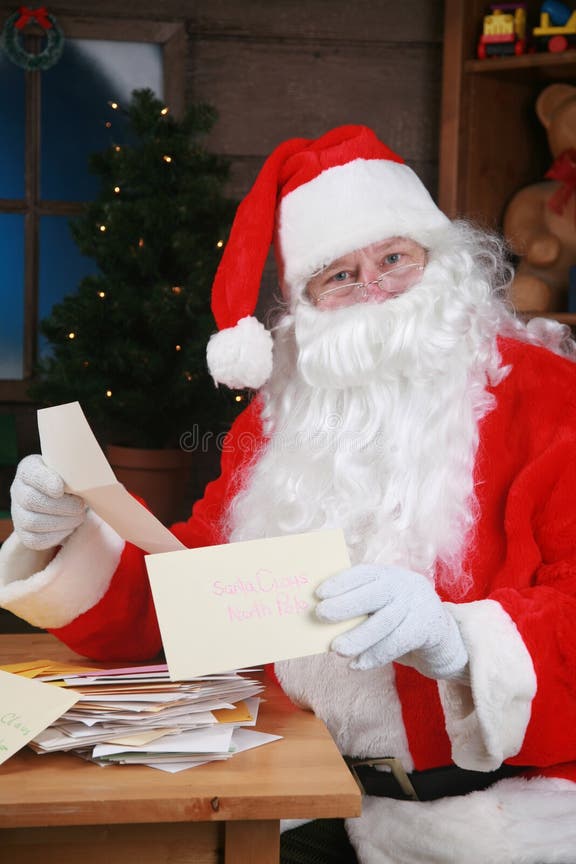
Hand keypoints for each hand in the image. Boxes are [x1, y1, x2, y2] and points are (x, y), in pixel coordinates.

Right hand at [11, 455, 85, 549]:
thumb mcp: (71, 471)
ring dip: (61, 522)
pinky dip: (57, 535)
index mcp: (29, 468)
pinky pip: (36, 539)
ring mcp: (18, 512)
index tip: (60, 489)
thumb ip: (75, 471)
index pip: (31, 473)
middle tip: (80, 506)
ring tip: (79, 518)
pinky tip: (70, 528)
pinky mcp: (24, 533)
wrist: (64, 504)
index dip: (44, 482)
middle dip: (60, 506)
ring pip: (33, 522)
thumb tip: (88, 477)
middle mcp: (18, 489)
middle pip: (31, 500)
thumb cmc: (71, 483)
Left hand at [315, 563, 467, 678]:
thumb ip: (360, 604)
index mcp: (389, 574)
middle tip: (320, 615)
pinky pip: (398, 643)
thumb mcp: (383, 603)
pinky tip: (357, 665)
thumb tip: (324, 615)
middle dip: (345, 604)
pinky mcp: (428, 628)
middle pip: (374, 594)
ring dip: (358, 637)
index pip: (364, 573)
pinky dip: (375, 656)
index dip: (341, 581)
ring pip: (385, 622)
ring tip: (337, 649)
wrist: (444, 636)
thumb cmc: (400, 618)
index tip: (318, 593)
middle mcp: (405, 585)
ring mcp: (419, 605)